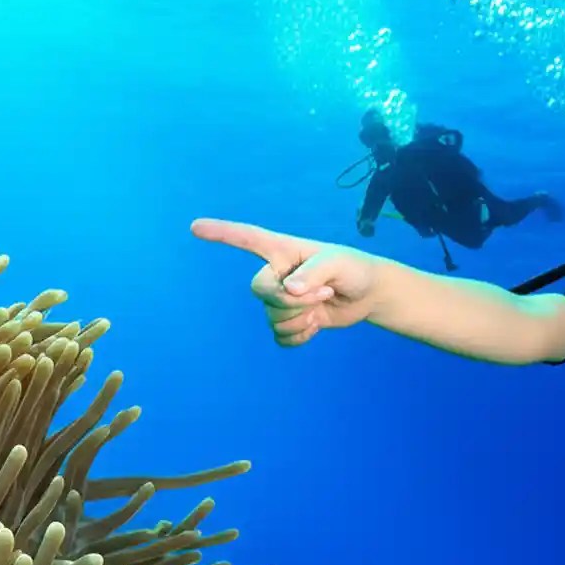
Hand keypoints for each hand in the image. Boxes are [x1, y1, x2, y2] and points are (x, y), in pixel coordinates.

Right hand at [191, 218, 380, 346]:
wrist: (368, 294)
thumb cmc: (353, 268)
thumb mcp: (338, 263)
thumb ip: (313, 272)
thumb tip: (289, 289)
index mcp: (282, 251)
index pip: (246, 239)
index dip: (221, 233)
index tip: (195, 227)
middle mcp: (277, 274)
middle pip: (260, 291)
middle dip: (293, 300)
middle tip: (324, 292)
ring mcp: (281, 300)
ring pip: (272, 318)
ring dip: (302, 318)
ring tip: (324, 303)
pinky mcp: (290, 322)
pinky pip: (281, 338)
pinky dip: (300, 337)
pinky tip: (316, 325)